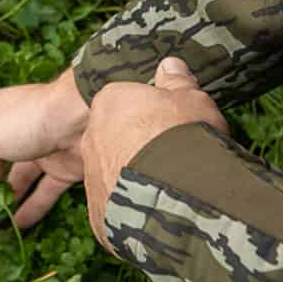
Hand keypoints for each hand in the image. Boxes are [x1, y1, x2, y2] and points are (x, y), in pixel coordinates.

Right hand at [0, 69, 89, 229]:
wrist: (82, 121)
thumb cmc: (28, 120)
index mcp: (1, 110)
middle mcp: (22, 127)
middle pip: (1, 151)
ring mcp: (44, 148)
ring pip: (24, 174)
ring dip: (11, 193)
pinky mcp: (65, 168)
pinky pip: (45, 191)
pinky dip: (33, 208)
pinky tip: (20, 224)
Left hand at [82, 56, 227, 246]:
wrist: (177, 194)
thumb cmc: (184, 136)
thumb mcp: (190, 98)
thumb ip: (177, 82)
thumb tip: (170, 65)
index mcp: (109, 103)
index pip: (127, 102)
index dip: (153, 113)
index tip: (173, 123)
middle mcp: (92, 139)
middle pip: (118, 138)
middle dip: (142, 145)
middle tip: (174, 155)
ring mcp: (93, 179)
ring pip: (116, 174)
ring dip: (138, 178)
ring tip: (171, 186)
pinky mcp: (99, 216)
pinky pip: (117, 208)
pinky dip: (136, 209)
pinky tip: (160, 209)